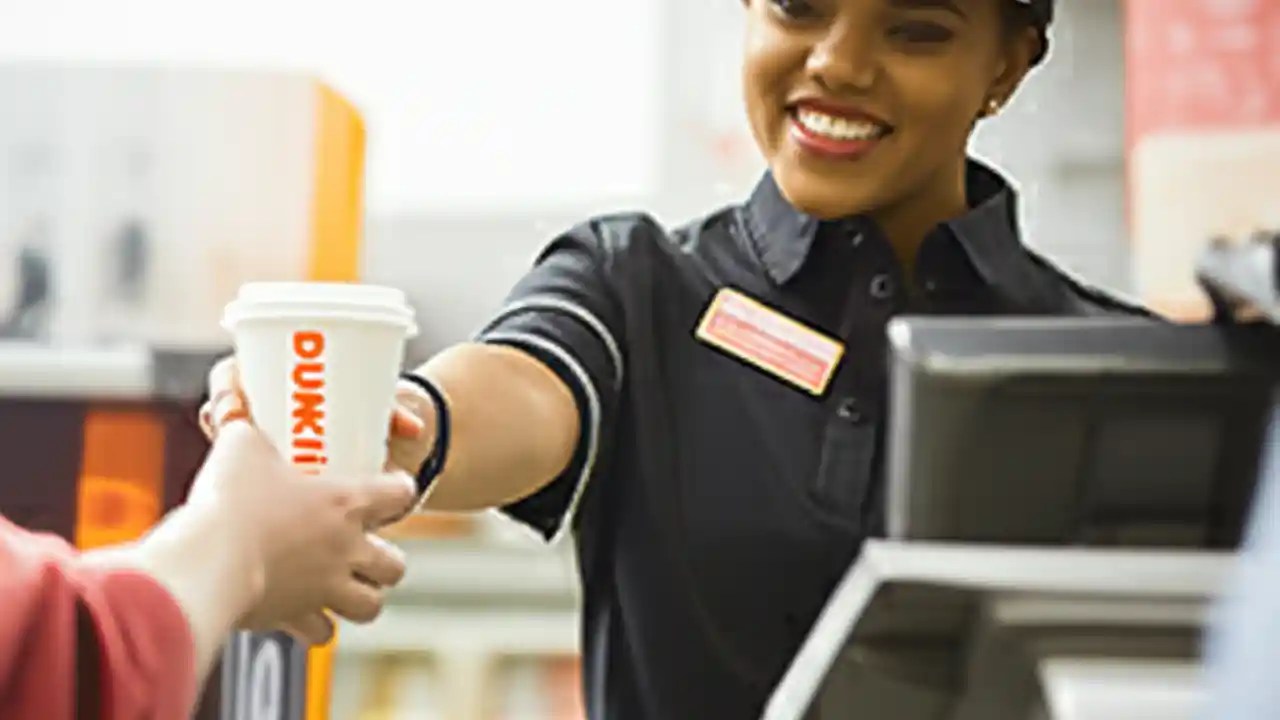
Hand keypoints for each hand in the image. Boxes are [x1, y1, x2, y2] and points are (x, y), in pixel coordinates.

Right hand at [199, 356, 434, 642]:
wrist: (207, 562)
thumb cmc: (230, 498)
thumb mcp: (239, 445)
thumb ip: (240, 421)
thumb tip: (230, 397)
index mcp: (345, 502)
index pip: (401, 495)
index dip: (400, 490)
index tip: (392, 489)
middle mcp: (345, 549)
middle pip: (396, 564)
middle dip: (386, 559)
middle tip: (366, 548)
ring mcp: (325, 588)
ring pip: (371, 605)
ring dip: (362, 596)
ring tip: (343, 585)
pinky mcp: (296, 618)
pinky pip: (322, 632)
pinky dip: (316, 625)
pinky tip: (302, 611)